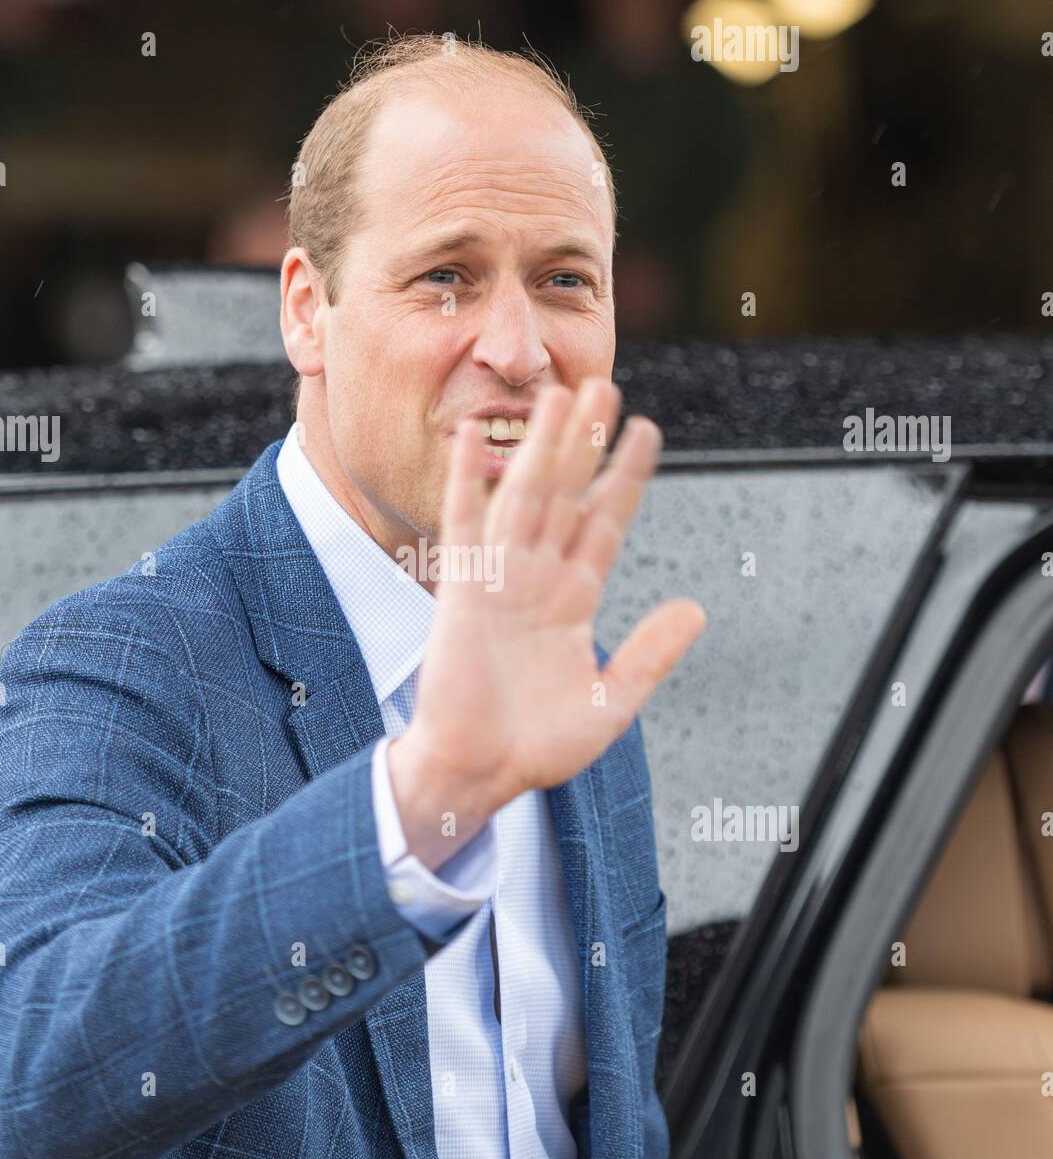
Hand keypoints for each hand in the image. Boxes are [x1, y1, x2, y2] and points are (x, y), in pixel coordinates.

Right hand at [388, 376, 705, 867]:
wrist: (478, 771)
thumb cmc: (539, 747)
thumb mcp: (613, 701)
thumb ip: (650, 653)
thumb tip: (697, 609)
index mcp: (573, 599)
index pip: (605, 522)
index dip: (625, 477)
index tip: (646, 432)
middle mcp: (538, 578)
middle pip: (566, 494)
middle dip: (585, 443)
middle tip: (603, 387)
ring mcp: (499, 580)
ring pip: (524, 497)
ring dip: (540, 448)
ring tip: (559, 397)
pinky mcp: (460, 591)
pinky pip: (463, 528)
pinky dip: (463, 484)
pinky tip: (469, 442)